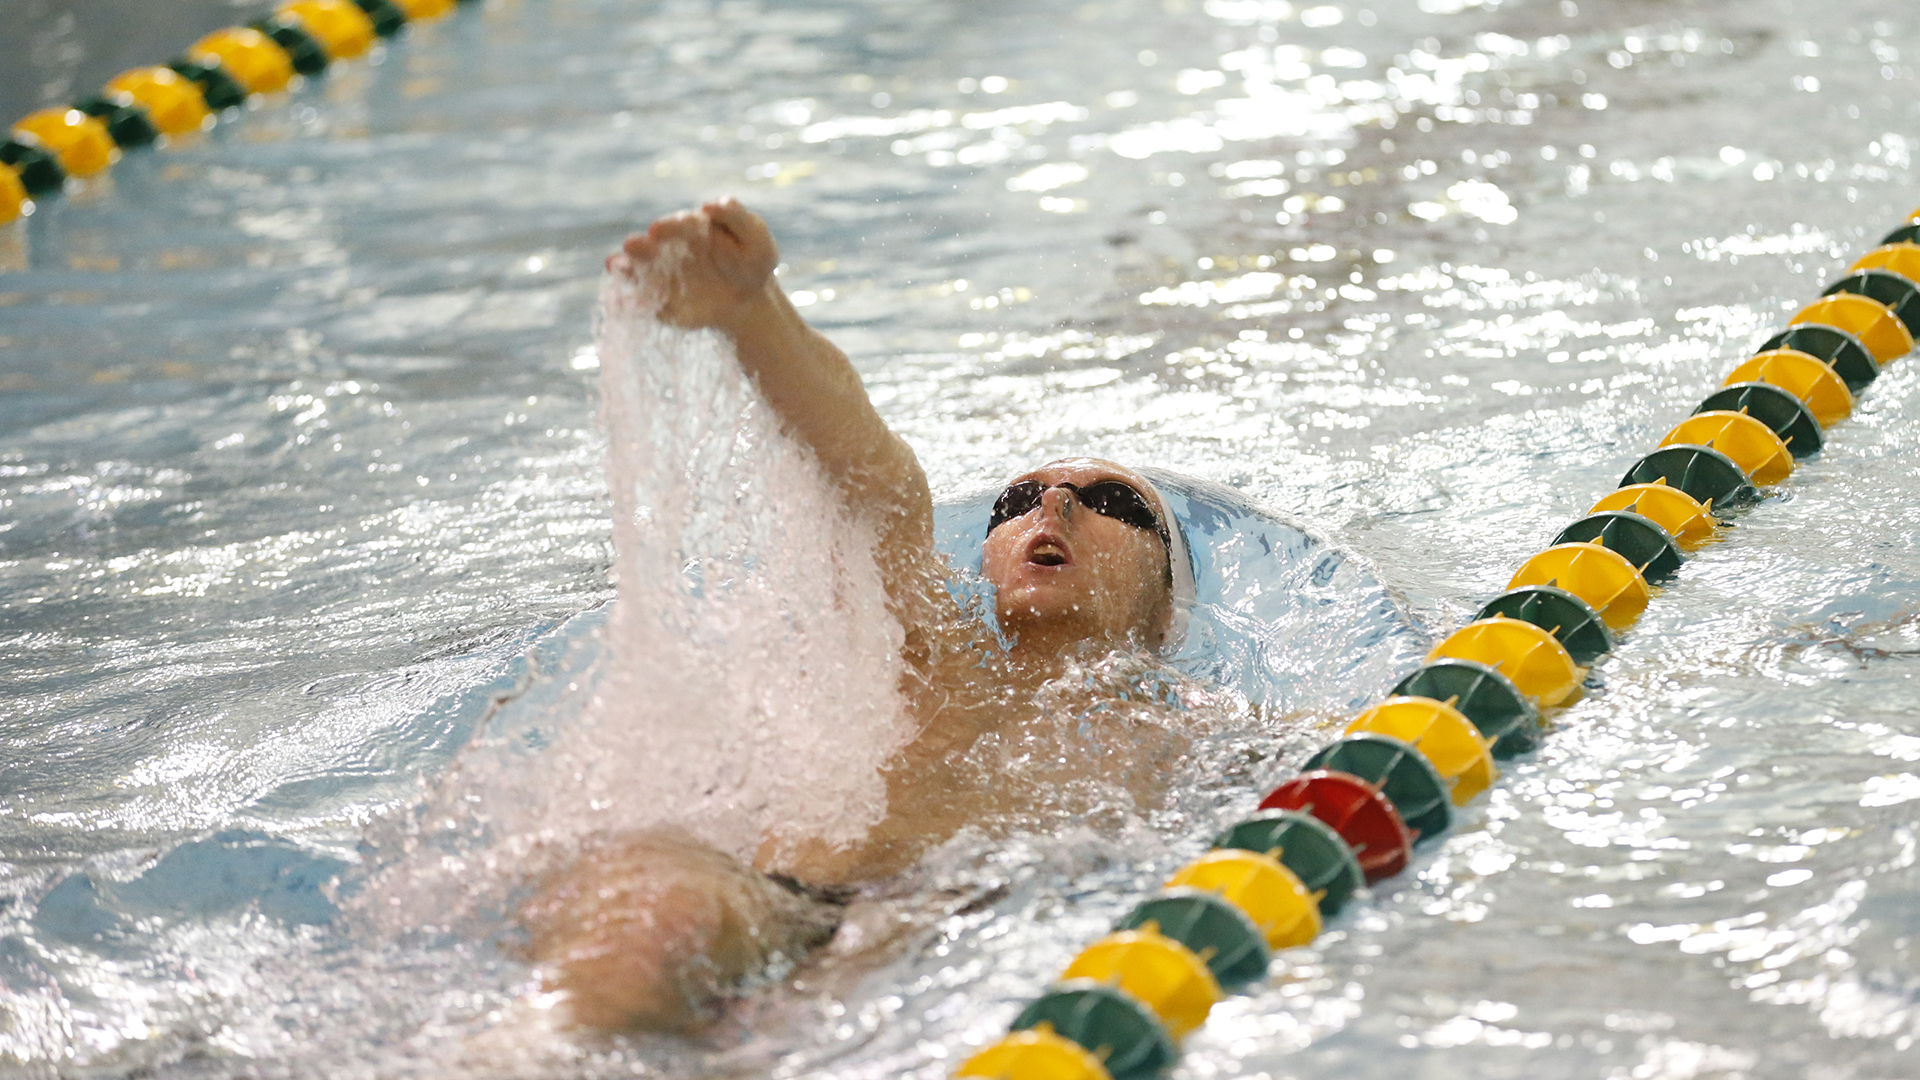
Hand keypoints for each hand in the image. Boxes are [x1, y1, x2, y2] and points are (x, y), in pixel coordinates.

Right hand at [608, 198, 778, 329]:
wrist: (749, 298)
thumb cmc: (752, 260)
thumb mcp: (754, 236)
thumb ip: (735, 217)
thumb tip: (709, 204)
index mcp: (691, 227)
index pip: (679, 224)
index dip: (669, 226)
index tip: (657, 230)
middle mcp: (669, 248)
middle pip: (651, 245)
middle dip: (640, 246)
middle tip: (632, 246)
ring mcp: (661, 274)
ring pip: (638, 270)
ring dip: (625, 268)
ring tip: (614, 267)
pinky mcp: (659, 300)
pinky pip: (642, 302)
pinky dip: (629, 302)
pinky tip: (619, 302)